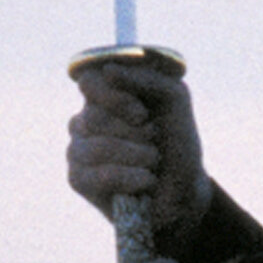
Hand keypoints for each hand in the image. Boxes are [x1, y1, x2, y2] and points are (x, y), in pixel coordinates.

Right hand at [67, 56, 212, 260]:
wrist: (184, 191)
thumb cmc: (177, 143)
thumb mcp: (175, 101)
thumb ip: (148, 79)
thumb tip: (108, 71)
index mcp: (104, 95)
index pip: (88, 82)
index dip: (115, 98)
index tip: (142, 114)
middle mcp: (85, 119)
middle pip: (94, 117)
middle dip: (135, 133)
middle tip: (153, 141)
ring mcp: (77, 148)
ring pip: (97, 147)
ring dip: (138, 156)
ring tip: (153, 162)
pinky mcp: (77, 179)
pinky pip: (98, 175)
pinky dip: (131, 178)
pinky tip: (145, 181)